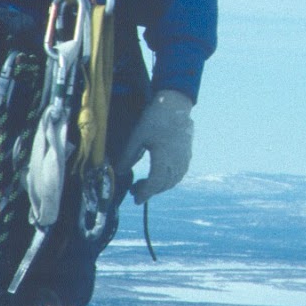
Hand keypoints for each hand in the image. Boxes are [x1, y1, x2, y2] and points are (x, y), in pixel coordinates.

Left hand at [119, 89, 193, 203]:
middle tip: (134, 190)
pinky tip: (158, 176)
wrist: (176, 106)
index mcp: (164, 157)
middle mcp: (177, 161)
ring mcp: (184, 159)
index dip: (145, 193)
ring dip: (158, 186)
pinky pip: (178, 175)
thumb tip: (119, 172)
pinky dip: (167, 180)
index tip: (136, 199)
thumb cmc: (155, 119)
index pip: (155, 183)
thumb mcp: (137, 136)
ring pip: (172, 181)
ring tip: (144, 184)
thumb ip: (128, 156)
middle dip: (149, 191)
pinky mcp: (187, 156)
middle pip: (163, 185)